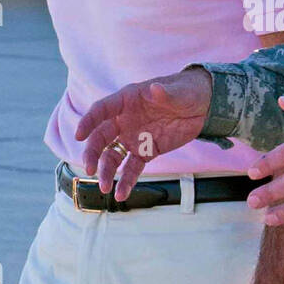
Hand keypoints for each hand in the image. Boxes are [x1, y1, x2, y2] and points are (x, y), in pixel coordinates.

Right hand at [74, 68, 212, 200]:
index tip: (79, 135)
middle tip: (90, 169)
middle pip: (101, 137)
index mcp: (127, 100)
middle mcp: (125, 119)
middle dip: (92, 153)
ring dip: (106, 171)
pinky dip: (126, 181)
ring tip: (105, 188)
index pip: (102, 110)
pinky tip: (121, 195)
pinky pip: (132, 168)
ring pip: (112, 156)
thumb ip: (166, 93)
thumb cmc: (187, 91)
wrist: (203, 106)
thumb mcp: (180, 91)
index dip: (89, 121)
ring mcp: (133, 137)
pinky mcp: (146, 152)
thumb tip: (154, 89)